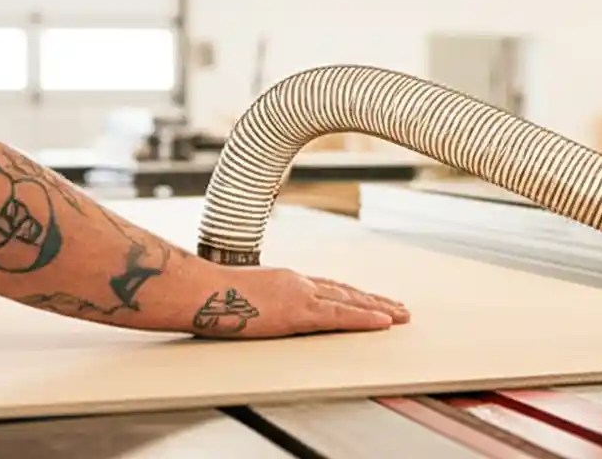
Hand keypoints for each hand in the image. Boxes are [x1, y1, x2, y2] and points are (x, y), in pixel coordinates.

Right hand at [190, 267, 409, 338]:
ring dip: (378, 309)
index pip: (326, 287)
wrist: (201, 290)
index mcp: (284, 280)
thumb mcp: (240, 295)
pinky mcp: (297, 312)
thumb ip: (258, 300)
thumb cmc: (210, 295)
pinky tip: (384, 321)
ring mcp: (299, 295)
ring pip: (349, 302)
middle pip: (344, 292)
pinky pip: (340, 316)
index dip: (351, 294)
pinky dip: (365, 317)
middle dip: (373, 300)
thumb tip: (259, 311)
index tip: (369, 298)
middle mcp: (297, 283)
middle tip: (398, 308)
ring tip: (401, 316)